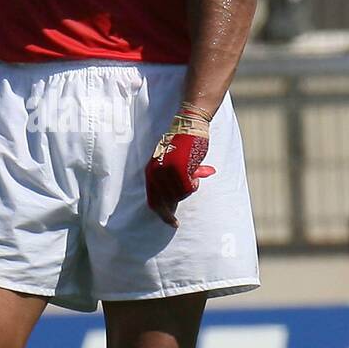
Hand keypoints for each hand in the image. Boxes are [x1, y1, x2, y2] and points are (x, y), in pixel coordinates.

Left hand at [145, 106, 215, 227]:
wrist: (189, 124)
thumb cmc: (183, 142)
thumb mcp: (173, 162)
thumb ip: (176, 179)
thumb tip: (184, 194)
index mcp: (150, 171)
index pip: (153, 200)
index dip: (162, 214)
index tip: (172, 223)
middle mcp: (155, 173)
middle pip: (166, 202)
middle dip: (174, 207)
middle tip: (179, 214)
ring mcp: (166, 172)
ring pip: (180, 195)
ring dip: (189, 188)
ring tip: (194, 172)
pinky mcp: (179, 170)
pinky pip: (189, 188)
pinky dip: (195, 183)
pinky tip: (197, 171)